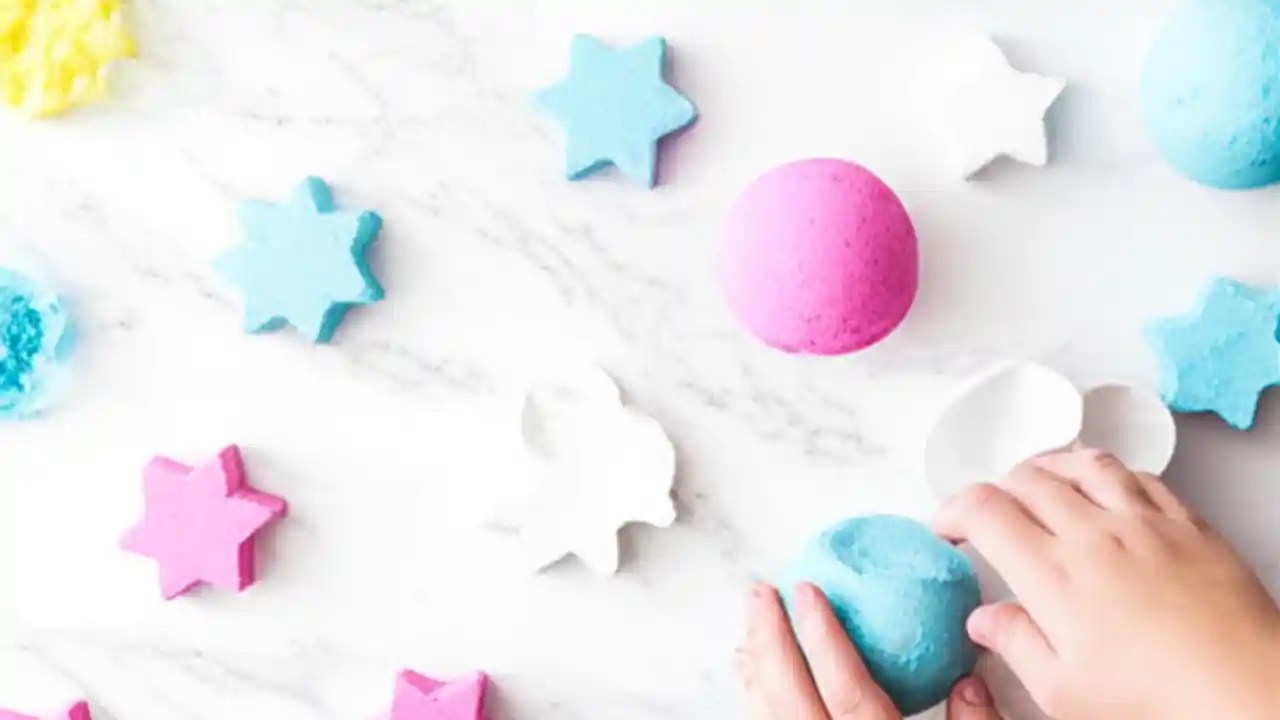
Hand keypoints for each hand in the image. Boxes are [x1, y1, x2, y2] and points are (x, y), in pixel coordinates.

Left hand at [738, 580, 1000, 718]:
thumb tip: (971, 681)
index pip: (850, 695)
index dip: (825, 640)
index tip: (809, 591)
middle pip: (791, 699)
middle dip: (771, 641)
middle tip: (761, 592)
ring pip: (769, 715)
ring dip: (756, 666)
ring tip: (751, 623)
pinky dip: (757, 697)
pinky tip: (754, 676)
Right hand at [935, 448, 1279, 719]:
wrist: (1247, 693)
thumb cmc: (1161, 700)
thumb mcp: (1064, 691)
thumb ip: (1016, 644)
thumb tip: (986, 620)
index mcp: (1053, 574)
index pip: (983, 509)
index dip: (952, 509)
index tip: (947, 526)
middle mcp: (1094, 534)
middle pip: (1026, 478)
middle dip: (993, 488)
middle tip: (987, 510)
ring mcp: (1144, 522)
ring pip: (1082, 462)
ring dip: (1048, 466)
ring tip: (1037, 478)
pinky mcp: (1187, 523)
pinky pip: (1139, 475)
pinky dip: (1108, 471)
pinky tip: (1106, 485)